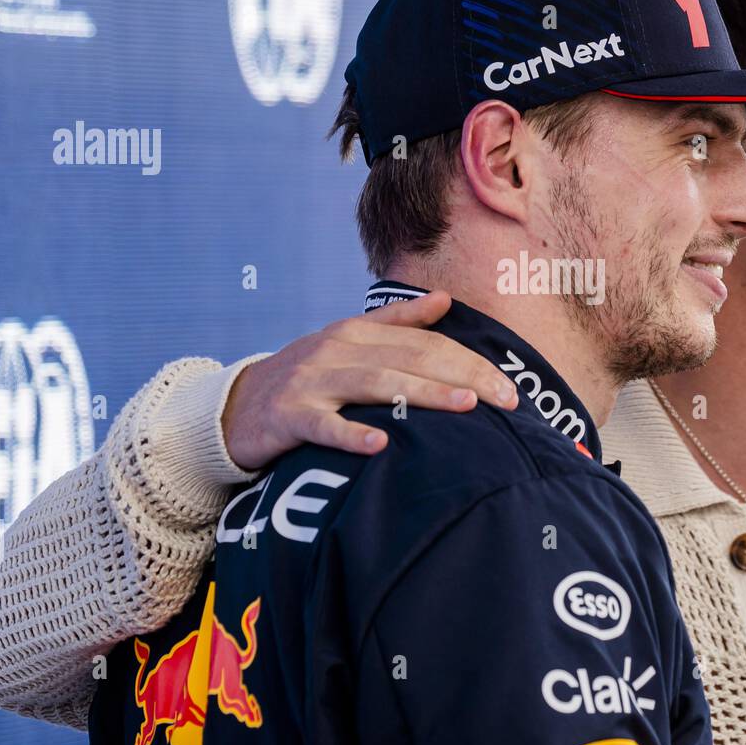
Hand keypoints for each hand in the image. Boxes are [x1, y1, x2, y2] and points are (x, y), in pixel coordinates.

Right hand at [222, 290, 517, 469]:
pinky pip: (324, 424)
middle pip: (411, 359)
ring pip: (376, 384)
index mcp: (359, 332)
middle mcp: (339, 349)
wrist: (235, 408)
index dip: (471, 362)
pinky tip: (381, 444)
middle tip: (506, 400)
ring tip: (465, 406)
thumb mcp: (348, 341)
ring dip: (423, 394)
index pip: (427, 344)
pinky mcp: (289, 416)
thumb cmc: (306, 377)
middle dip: (464, 377)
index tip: (510, 386)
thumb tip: (445, 300)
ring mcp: (313, 381)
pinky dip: (351, 432)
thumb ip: (397, 321)